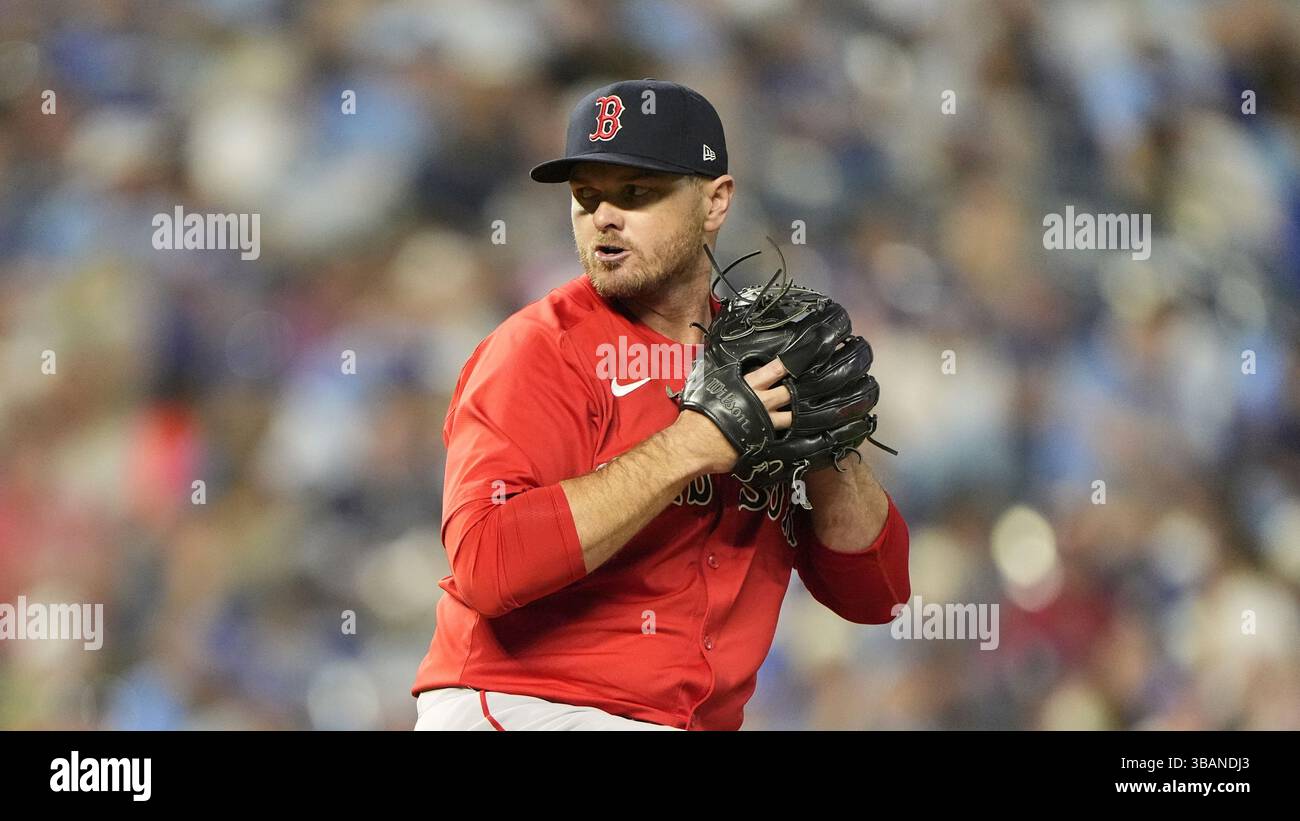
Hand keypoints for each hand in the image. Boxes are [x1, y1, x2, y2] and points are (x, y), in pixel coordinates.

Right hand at [671, 358, 791, 473]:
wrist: (694, 445)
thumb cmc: (697, 416)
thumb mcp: (704, 386)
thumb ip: (718, 375)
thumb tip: (720, 366)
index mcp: (748, 386)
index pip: (775, 370)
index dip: (789, 364)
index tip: (798, 361)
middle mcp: (761, 403)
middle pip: (789, 392)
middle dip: (797, 388)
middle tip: (802, 386)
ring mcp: (765, 424)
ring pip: (791, 417)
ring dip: (796, 413)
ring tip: (799, 411)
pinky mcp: (764, 442)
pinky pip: (781, 437)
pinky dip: (786, 434)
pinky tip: (787, 433)